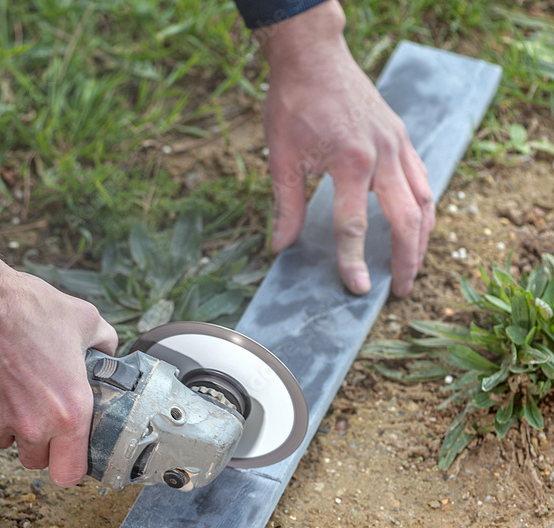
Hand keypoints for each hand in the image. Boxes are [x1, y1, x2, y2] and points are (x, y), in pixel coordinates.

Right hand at [0, 250, 117, 485]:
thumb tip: (108, 356)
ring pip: (1, 438)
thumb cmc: (24, 306)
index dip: (68, 462)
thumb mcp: (83, 319)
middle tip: (34, 403)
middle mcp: (31, 425)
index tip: (65, 451)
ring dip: (4, 420)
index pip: (70, 473)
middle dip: (36, 439)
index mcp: (68, 411)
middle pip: (34, 458)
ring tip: (4, 379)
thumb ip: (103, 345)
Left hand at [256, 0, 434, 296]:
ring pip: (425, 200)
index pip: (354, 225)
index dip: (354, 260)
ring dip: (422, 237)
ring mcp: (398, 144)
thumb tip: (281, 247)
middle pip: (406, 219)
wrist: (313, 57)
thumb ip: (286, 205)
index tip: (358, 289)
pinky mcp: (401, 137)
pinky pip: (422, 178)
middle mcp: (383, 155)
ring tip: (412, 266)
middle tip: (400, 291)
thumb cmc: (293, 103)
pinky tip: (414, 225)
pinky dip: (423, 207)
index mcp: (350, 162)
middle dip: (405, 260)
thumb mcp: (281, 156)